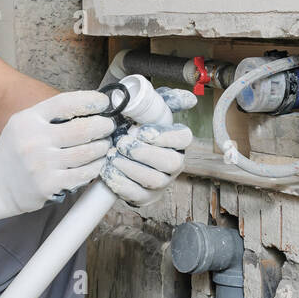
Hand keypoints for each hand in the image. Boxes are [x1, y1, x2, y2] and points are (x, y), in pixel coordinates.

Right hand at [0, 90, 115, 224]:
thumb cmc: (14, 153)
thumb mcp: (23, 125)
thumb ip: (50, 116)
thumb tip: (88, 109)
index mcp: (28, 120)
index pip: (66, 103)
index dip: (90, 101)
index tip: (104, 103)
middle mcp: (34, 140)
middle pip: (83, 128)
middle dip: (103, 126)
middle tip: (108, 126)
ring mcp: (42, 163)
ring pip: (87, 152)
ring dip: (103, 147)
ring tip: (104, 145)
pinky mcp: (49, 184)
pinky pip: (83, 174)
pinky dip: (95, 167)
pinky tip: (96, 163)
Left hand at [100, 87, 196, 207]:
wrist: (118, 154)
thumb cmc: (135, 130)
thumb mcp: (150, 111)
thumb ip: (167, 101)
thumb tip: (190, 100)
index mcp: (178, 142)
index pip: (183, 138)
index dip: (163, 136)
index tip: (142, 131)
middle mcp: (174, 164)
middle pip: (171, 162)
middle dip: (144, 153)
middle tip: (122, 144)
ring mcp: (162, 183)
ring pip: (154, 180)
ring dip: (130, 167)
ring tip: (112, 156)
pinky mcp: (146, 197)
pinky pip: (136, 194)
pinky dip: (120, 182)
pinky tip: (108, 170)